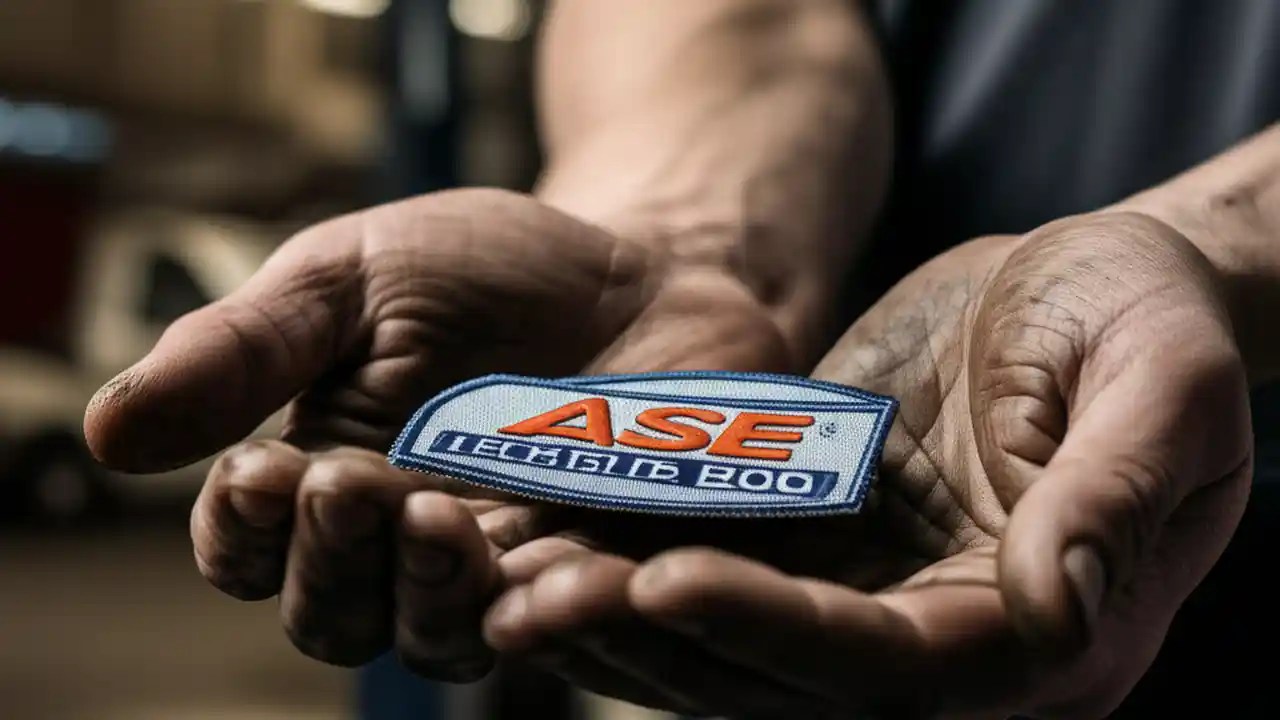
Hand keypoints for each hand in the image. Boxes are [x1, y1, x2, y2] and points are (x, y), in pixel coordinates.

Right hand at [83, 188, 794, 677]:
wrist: (641, 269)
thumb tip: (106, 431)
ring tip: (435, 521)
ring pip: (436, 635)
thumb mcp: (355, 277)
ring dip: (425, 592)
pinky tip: (543, 567)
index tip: (256, 472)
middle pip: (335, 612)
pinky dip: (540, 607)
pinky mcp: (592, 571)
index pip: (252, 547)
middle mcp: (399, 543)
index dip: (243, 529)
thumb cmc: (486, 269)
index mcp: (323, 474)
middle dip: (332, 559)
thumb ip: (250, 349)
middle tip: (352, 485)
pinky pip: (555, 621)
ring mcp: (499, 567)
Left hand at [479, 212, 1252, 717]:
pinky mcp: (826, 543)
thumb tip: (1062, 608)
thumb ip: (1118, 497)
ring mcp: (877, 599)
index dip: (772, 627)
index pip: (890, 662)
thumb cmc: (1150, 320)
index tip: (661, 576)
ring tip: (507, 574)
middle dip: (656, 637)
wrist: (1101, 283)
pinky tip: (544, 524)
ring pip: (729, 638)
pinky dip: (632, 550)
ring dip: (617, 613)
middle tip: (533, 598)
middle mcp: (947, 644)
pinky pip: (720, 560)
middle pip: (783, 674)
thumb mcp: (1167, 387)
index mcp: (1043, 632)